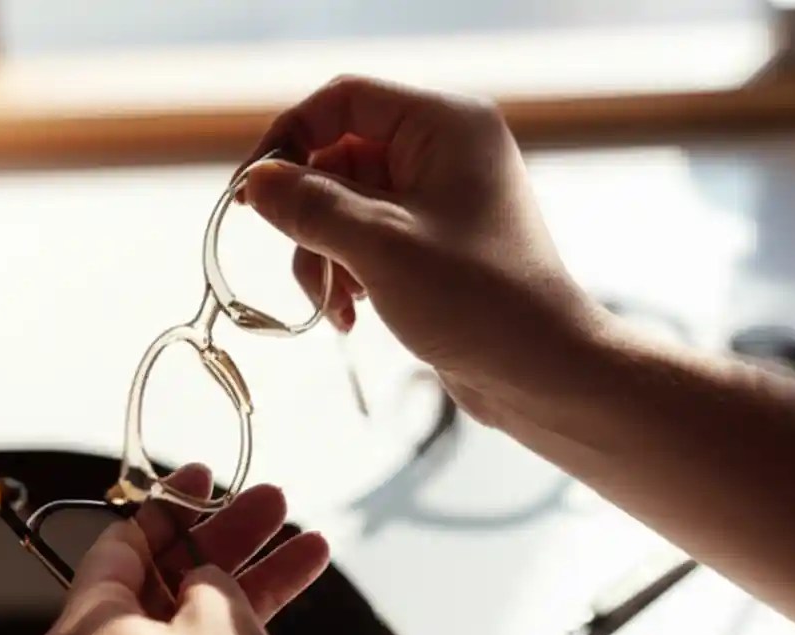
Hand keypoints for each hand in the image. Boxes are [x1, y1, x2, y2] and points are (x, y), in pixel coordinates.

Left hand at [34, 467, 322, 634]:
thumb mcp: (220, 629)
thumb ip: (207, 585)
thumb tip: (200, 579)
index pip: (119, 551)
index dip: (169, 508)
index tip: (204, 478)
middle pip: (158, 583)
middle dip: (222, 541)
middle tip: (271, 503)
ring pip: (186, 625)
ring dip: (246, 582)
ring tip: (305, 543)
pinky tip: (293, 594)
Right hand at [238, 76, 605, 417]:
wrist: (543, 373)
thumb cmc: (479, 302)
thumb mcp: (379, 247)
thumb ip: (309, 206)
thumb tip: (255, 181)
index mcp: (444, 126)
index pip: (343, 101)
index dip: (289, 139)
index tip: (251, 192)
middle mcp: (443, 151)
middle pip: (336, 159)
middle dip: (309, 219)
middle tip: (305, 267)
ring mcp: (437, 198)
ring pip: (341, 206)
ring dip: (323, 256)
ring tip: (335, 306)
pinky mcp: (430, 242)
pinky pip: (362, 239)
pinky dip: (345, 274)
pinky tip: (351, 315)